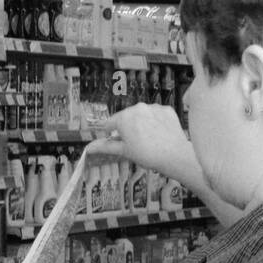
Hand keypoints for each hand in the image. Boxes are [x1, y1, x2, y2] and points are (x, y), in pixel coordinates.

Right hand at [87, 103, 201, 187]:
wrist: (174, 155)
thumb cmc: (147, 155)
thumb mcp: (124, 151)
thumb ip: (105, 147)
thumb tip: (88, 148)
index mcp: (124, 117)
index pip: (110, 123)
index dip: (111, 134)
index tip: (117, 140)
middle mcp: (138, 107)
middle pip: (126, 117)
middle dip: (128, 128)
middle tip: (136, 143)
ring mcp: (153, 107)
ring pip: (142, 115)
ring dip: (142, 124)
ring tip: (149, 140)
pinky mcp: (166, 109)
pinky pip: (157, 114)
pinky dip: (156, 122)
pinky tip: (159, 134)